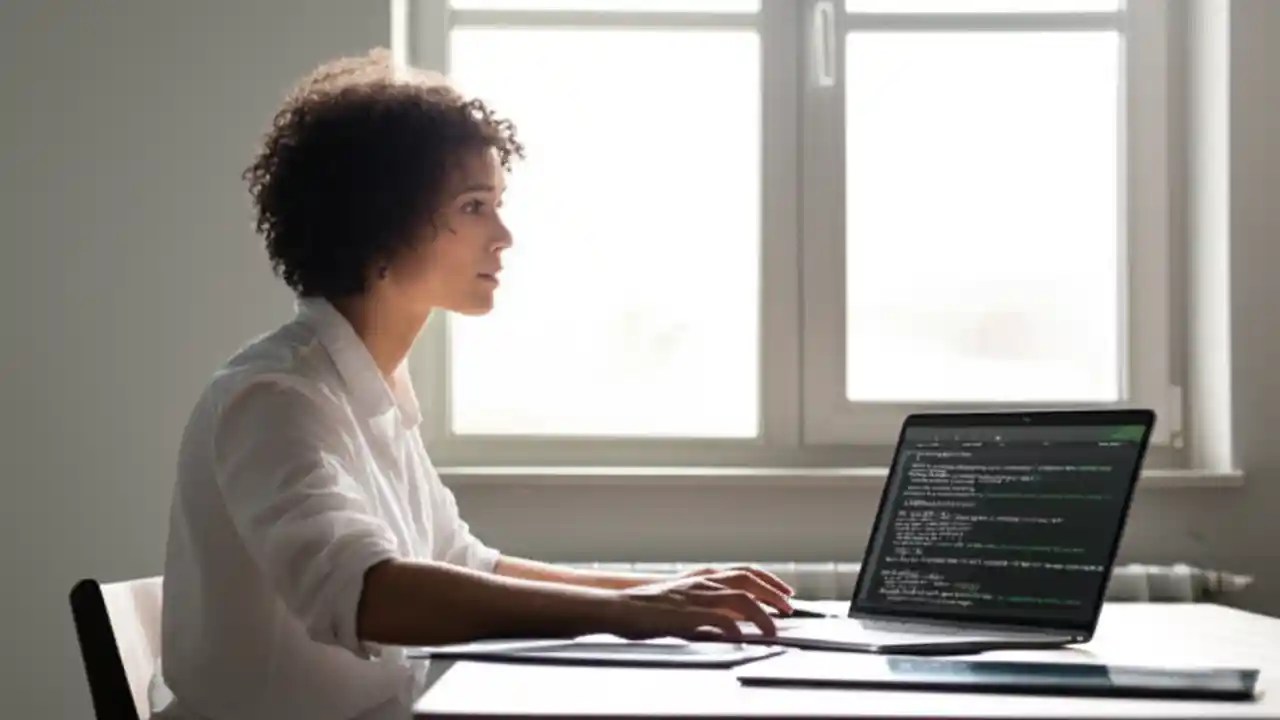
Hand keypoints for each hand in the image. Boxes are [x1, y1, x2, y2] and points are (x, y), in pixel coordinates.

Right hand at [603, 575, 778, 640]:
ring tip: (773, 629)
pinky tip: (743, 639)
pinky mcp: (687, 613)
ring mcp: (696, 596)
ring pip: (740, 598)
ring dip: (761, 614)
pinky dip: (735, 628)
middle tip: (789, 609)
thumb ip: (705, 604)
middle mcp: (703, 582)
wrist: (618, 606)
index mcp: (702, 577)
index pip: (744, 572)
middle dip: (773, 594)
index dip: (768, 581)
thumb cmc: (646, 607)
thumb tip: (733, 619)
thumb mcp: (681, 599)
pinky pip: (719, 619)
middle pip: (749, 581)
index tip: (785, 592)